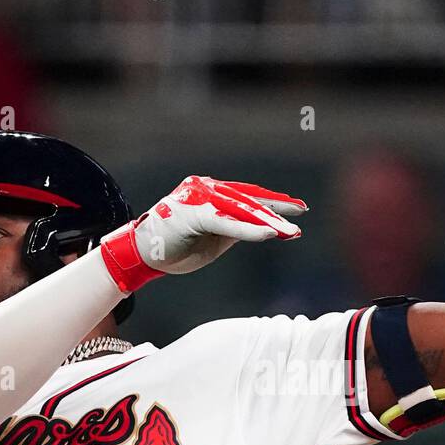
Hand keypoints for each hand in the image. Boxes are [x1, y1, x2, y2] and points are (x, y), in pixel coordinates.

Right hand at [98, 176, 306, 291]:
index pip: (248, 196)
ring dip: (268, 221)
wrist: (142, 254)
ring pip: (241, 208)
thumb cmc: (176, 248)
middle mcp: (206, 190)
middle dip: (276, 207)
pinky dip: (248, 229)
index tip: (297, 209)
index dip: (273, 203)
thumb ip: (236, 228)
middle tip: (302, 213)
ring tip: (290, 231)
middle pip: (248, 198)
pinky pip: (226, 222)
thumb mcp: (215, 237)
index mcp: (211, 193)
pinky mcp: (193, 214)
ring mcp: (199, 199)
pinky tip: (269, 234)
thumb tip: (264, 227)